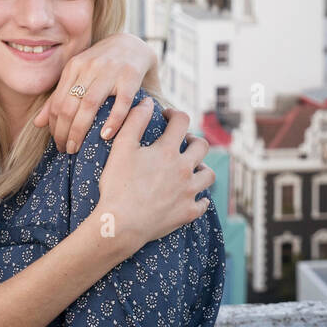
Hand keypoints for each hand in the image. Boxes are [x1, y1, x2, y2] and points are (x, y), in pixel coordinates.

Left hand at [33, 33, 156, 153]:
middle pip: (70, 105)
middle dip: (64, 131)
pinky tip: (106, 136)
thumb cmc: (103, 65)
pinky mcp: (131, 76)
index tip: (57, 143)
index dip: (54, 126)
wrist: (134, 44)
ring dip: (80, 129)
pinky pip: (121, 101)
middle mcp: (90, 67)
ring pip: (89, 103)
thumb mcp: (78, 75)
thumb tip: (37, 123)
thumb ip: (59, 97)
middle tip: (66, 150)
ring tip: (77, 147)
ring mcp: (111, 71)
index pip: (57, 102)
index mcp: (74, 67)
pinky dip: (113, 120)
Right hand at [93, 97, 215, 257]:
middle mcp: (184, 169)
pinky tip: (192, 195)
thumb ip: (135, 121)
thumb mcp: (121, 148)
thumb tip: (148, 102)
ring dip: (201, 167)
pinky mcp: (188, 213)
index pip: (181, 121)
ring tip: (190, 168)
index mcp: (168, 151)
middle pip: (201, 146)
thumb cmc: (117, 185)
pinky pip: (204, 202)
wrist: (120, 224)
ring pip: (208, 174)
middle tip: (181, 142)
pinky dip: (200, 197)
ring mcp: (189, 192)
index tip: (167, 116)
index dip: (174, 114)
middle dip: (192, 139)